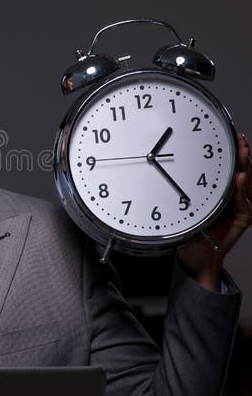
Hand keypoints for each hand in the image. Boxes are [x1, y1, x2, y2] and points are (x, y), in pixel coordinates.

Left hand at [178, 132, 251, 290]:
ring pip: (247, 185)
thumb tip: (152, 162)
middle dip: (241, 154)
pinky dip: (242, 192)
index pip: (228, 167)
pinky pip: (244, 205)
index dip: (231, 150)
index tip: (230, 136)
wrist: (195, 259)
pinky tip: (239, 179)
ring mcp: (238, 208)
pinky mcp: (241, 221)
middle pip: (241, 171)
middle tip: (239, 139)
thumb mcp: (176, 207)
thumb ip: (171, 187)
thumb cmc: (185, 234)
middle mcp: (230, 197)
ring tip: (243, 153)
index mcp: (217, 191)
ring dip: (246, 167)